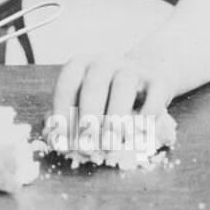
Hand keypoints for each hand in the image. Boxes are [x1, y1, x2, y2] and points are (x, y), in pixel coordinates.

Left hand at [44, 53, 174, 156]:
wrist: (146, 79)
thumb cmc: (105, 97)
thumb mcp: (82, 102)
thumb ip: (65, 117)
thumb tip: (51, 136)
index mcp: (80, 65)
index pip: (67, 85)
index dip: (62, 112)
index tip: (61, 138)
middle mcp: (104, 62)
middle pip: (94, 86)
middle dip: (89, 119)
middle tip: (87, 147)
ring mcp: (132, 69)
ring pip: (123, 88)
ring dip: (116, 119)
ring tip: (111, 144)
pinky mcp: (158, 80)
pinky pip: (153, 97)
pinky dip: (145, 118)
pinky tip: (137, 135)